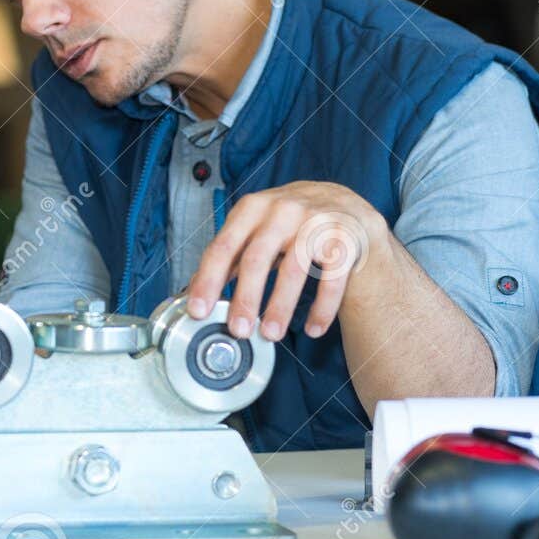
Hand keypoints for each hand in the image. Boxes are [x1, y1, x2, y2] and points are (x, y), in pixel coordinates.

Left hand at [185, 181, 387, 342]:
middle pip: (257, 258)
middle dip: (245, 298)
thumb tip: (194, 288)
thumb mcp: (256, 228)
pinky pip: (332, 278)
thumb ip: (230, 254)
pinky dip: (322, 308)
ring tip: (270, 334)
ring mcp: (315, 222)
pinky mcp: (344, 238)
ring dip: (281, 306)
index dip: (209, 280)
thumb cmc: (289, 221)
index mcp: (252, 209)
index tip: (199, 310)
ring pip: (294, 269)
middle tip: (238, 330)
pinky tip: (313, 329)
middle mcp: (282, 210)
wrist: (343, 204)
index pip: (223, 247)